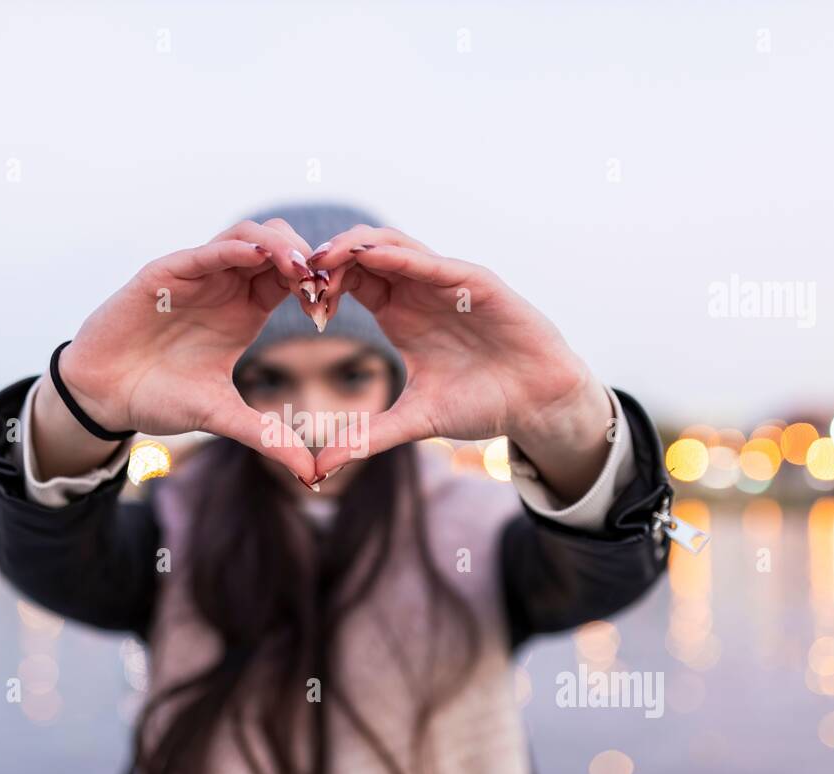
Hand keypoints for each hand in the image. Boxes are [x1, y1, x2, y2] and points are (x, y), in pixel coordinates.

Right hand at [37, 219, 322, 482]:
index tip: (329, 307)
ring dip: (277, 245)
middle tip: (323, 284)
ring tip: (300, 268)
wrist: (103, 397)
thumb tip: (310, 474)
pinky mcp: (165, 273)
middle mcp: (224, 285)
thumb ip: (266, 436)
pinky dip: (235, 248)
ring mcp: (196, 275)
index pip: (290, 278)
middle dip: (305, 258)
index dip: (315, 284)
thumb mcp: (221, 417)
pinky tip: (258, 257)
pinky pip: (206, 250)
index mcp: (244, 310)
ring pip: (247, 237)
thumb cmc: (159, 398)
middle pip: (277, 245)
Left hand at [310, 226, 613, 499]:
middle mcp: (418, 290)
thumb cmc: (482, 403)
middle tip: (296, 273)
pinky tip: (374, 257)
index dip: (321, 285)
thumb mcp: (415, 421)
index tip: (299, 302)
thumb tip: (319, 467)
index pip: (351, 281)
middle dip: (328, 257)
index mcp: (399, 314)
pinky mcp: (476, 283)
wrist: (537, 404)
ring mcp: (447, 282)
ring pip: (394, 246)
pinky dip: (403, 258)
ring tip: (324, 258)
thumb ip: (367, 437)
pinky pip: (434, 263)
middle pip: (363, 254)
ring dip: (357, 247)